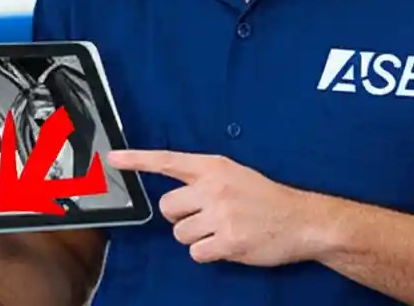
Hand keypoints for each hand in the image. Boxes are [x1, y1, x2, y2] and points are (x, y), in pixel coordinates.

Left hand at [107, 149, 316, 266]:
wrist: (301, 220)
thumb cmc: (266, 198)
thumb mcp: (234, 174)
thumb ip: (204, 179)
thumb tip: (175, 197)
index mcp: (214, 167)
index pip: (168, 161)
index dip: (137, 160)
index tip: (112, 159)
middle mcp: (214, 188)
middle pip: (167, 207)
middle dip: (180, 217)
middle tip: (204, 217)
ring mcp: (221, 215)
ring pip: (180, 234)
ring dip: (196, 237)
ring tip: (221, 230)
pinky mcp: (228, 241)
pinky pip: (196, 253)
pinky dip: (208, 253)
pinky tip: (227, 245)